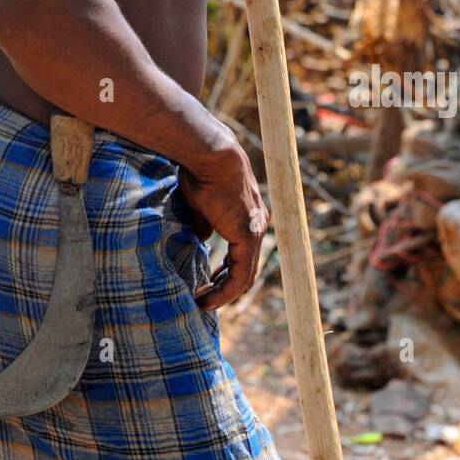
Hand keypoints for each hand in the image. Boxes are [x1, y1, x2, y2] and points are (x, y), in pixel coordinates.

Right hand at [178, 141, 269, 309]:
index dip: (225, 270)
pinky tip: (208, 300)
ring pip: (243, 276)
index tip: (207, 282)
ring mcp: (255, 232)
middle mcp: (257, 225)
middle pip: (245, 268)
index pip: (242, 253)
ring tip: (203, 304)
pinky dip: (224, 291)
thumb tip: (203, 240)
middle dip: (223, 286)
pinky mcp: (247, 237)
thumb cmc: (202, 171)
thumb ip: (206, 224)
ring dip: (223, 294)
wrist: (211, 156)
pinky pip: (239, 275)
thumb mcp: (202, 203)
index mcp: (249, 216)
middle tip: (204, 298)